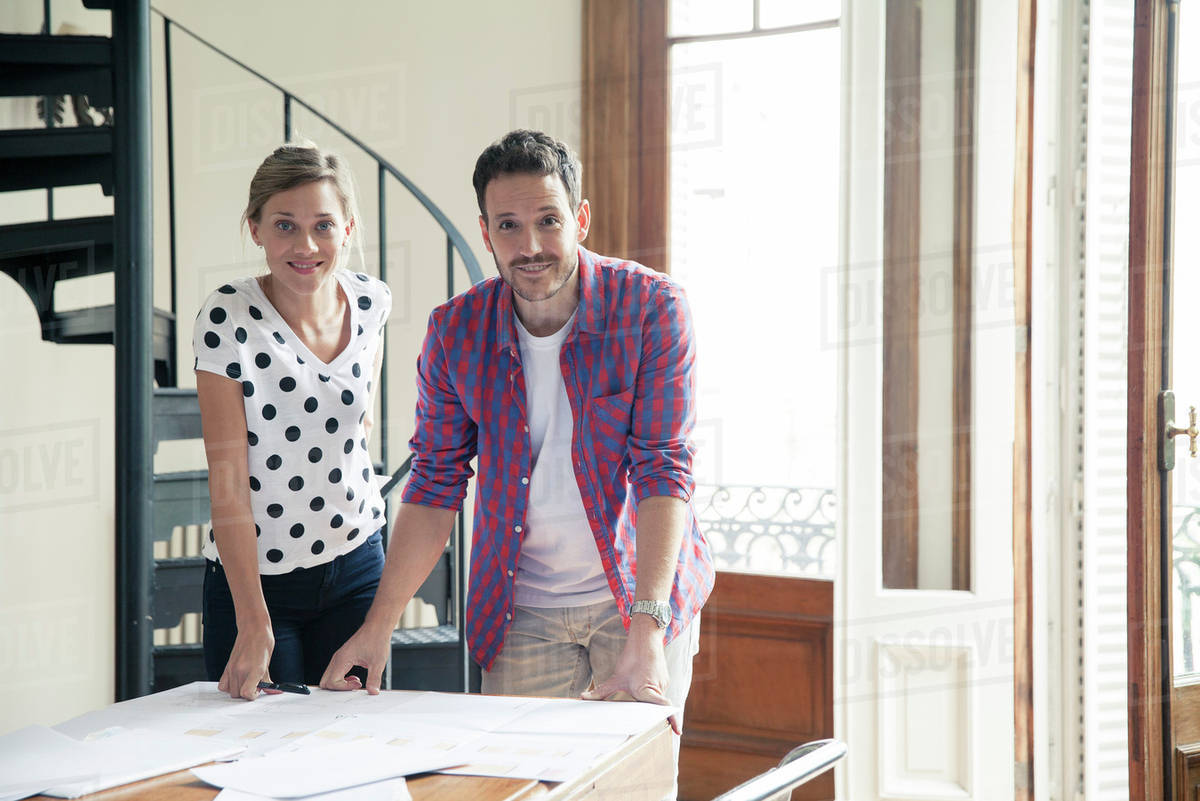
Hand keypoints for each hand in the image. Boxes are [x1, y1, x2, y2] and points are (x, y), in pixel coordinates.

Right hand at [218, 623, 277, 700]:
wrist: (254, 629)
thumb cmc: (263, 642)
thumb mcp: (268, 663)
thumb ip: (267, 680)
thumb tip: (273, 691)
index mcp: (254, 669)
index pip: (246, 693)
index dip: (253, 696)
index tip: (258, 690)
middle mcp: (241, 670)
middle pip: (238, 695)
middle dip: (247, 693)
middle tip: (255, 685)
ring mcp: (232, 669)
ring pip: (231, 691)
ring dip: (239, 690)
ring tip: (247, 682)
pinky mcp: (227, 667)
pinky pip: (223, 685)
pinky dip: (229, 686)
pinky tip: (237, 680)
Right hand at [319, 624, 390, 693]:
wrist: (378, 627)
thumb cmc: (376, 640)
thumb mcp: (378, 662)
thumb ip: (374, 678)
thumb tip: (373, 692)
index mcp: (342, 659)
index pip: (331, 682)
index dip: (344, 688)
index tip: (358, 685)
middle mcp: (337, 658)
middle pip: (325, 682)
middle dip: (338, 689)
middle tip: (354, 687)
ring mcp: (339, 657)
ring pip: (329, 677)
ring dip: (340, 684)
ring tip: (356, 682)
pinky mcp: (343, 658)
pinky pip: (335, 673)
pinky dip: (342, 679)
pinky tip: (355, 679)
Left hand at [581, 618, 679, 733]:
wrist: (646, 638)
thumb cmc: (632, 657)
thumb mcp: (616, 677)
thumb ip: (601, 692)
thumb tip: (583, 698)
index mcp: (647, 690)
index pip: (664, 708)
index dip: (672, 720)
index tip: (677, 733)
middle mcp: (659, 688)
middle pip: (657, 708)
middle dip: (652, 714)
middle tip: (647, 715)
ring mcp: (664, 683)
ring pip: (657, 699)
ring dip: (649, 700)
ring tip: (641, 693)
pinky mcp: (664, 679)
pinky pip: (659, 691)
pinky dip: (651, 693)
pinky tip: (643, 684)